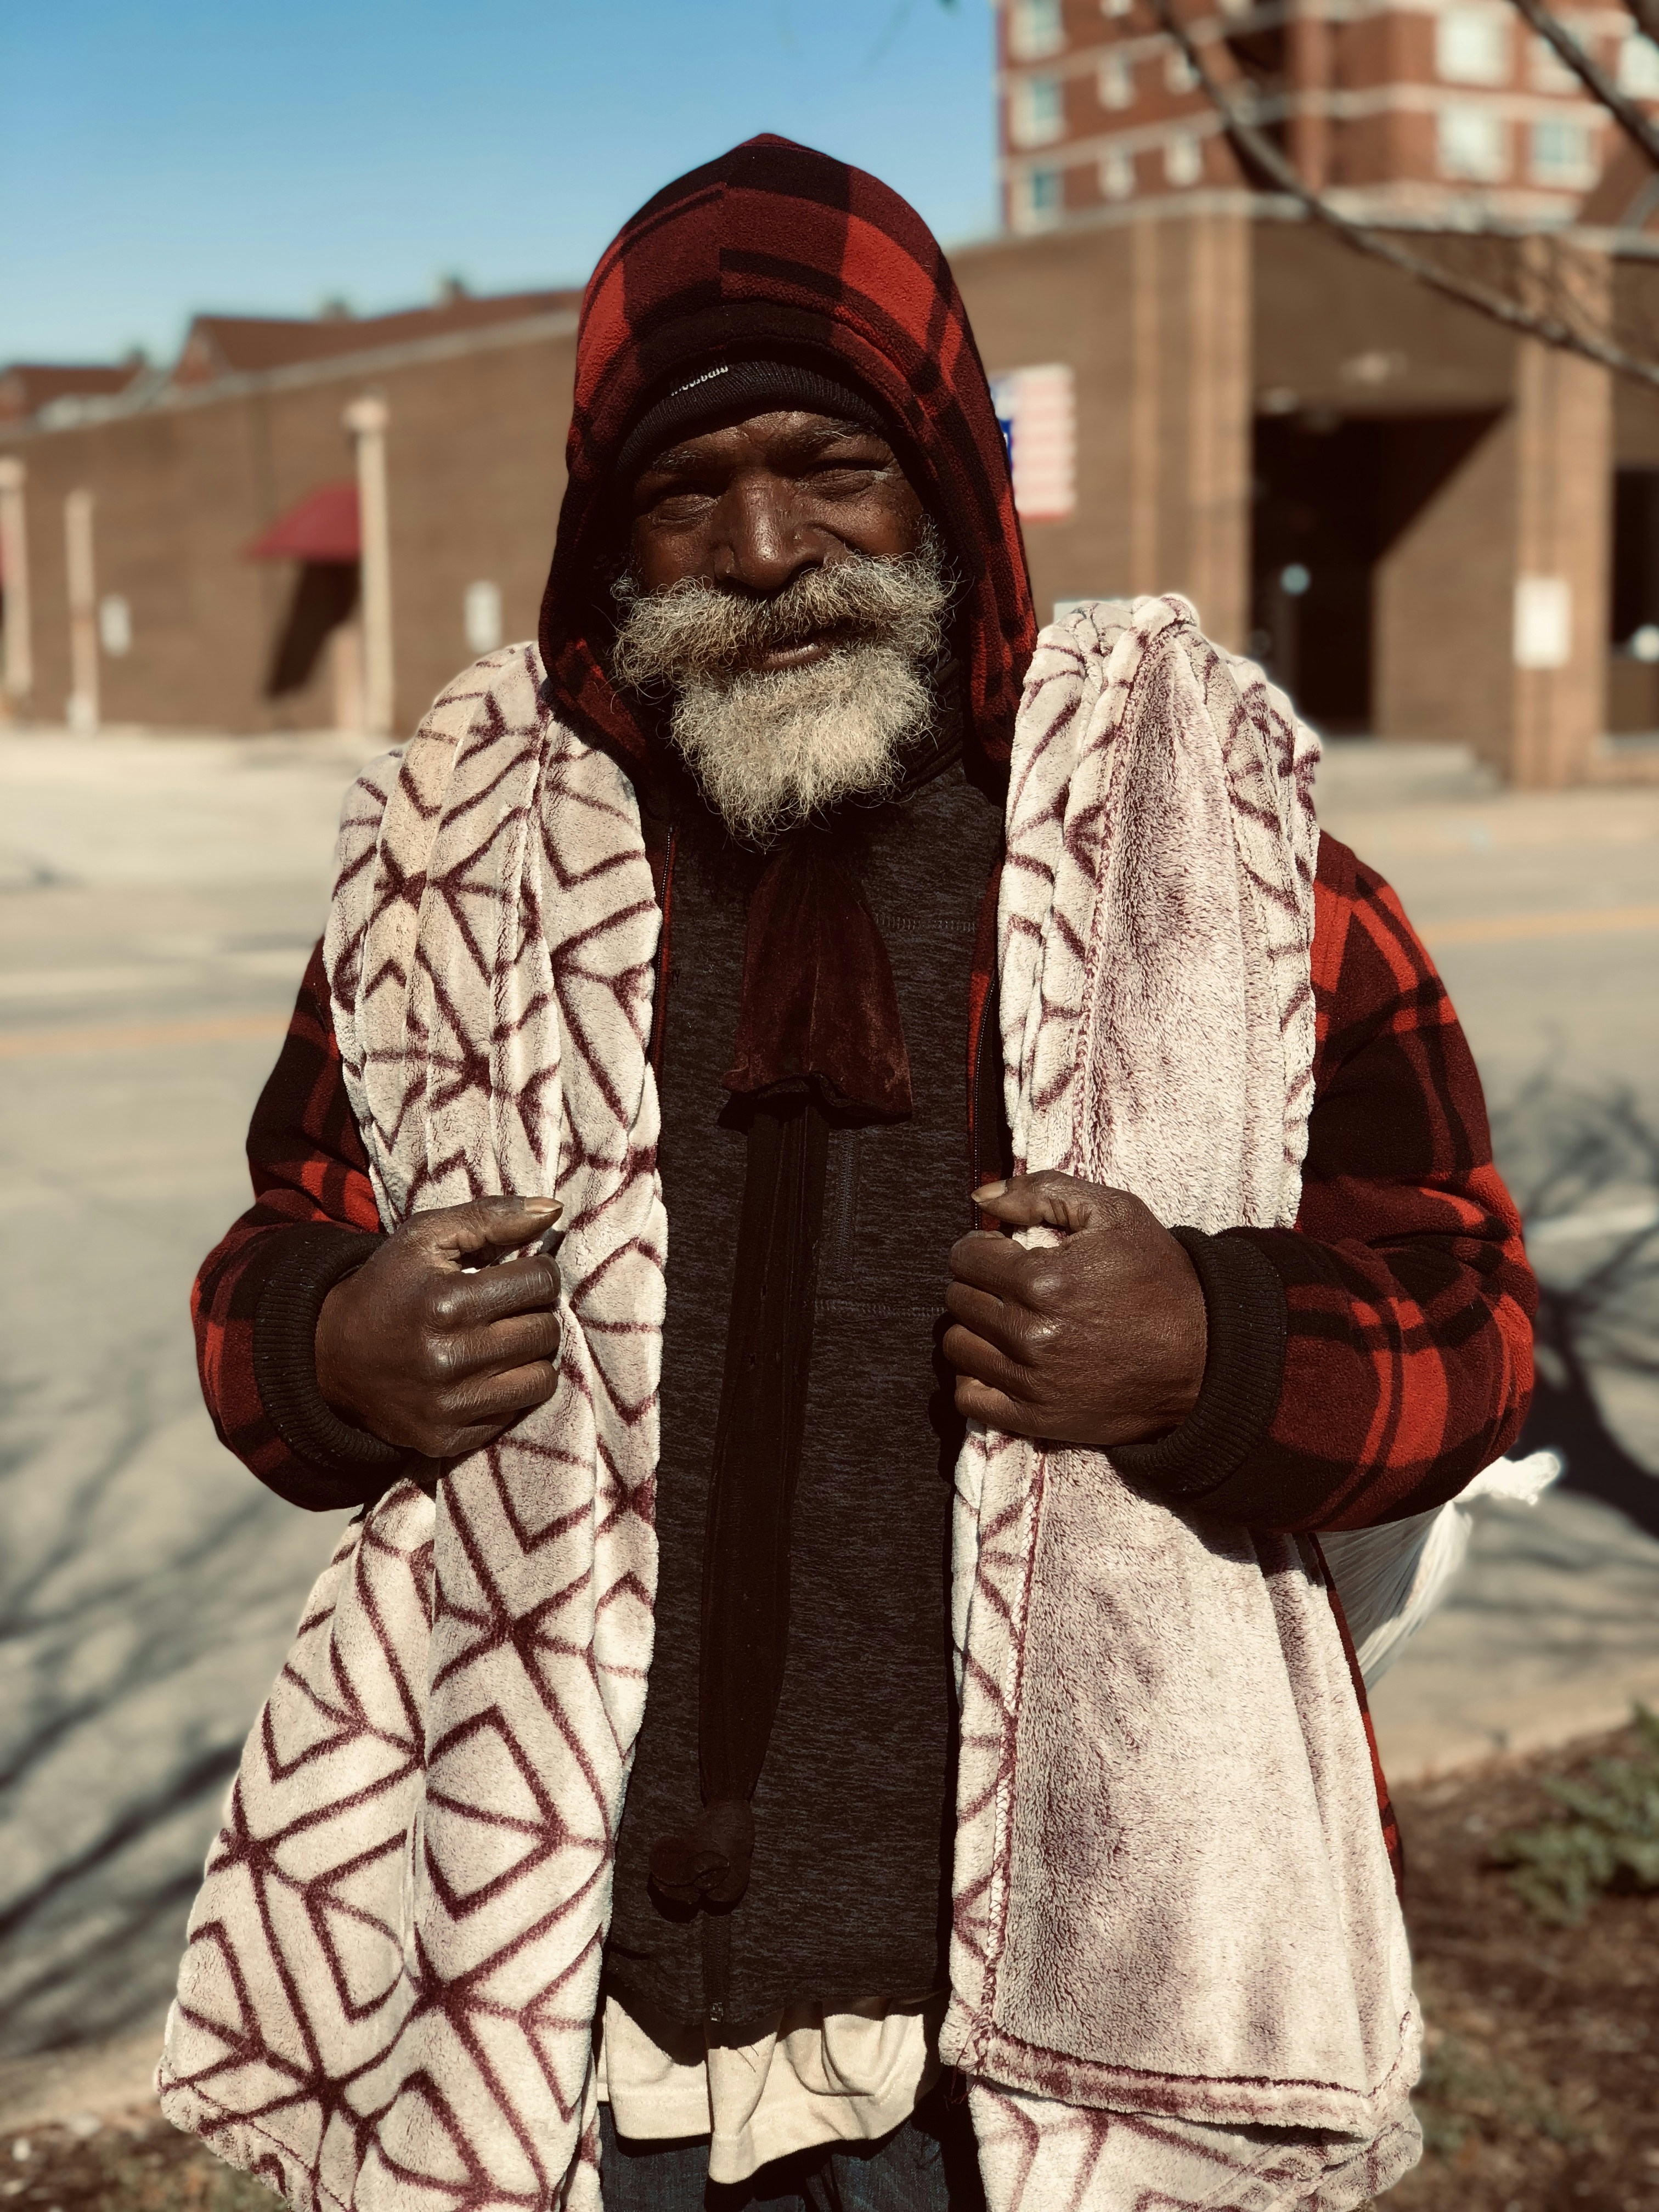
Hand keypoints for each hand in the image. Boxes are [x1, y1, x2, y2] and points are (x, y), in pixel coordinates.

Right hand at [315, 1196, 563, 1459]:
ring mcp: (448, 1405)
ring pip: (541, 1379)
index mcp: (447, 1302)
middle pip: (545, 1332)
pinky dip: (508, 1393)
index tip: (521, 1274)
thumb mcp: (426, 1237)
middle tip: (513, 1309)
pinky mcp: (445, 1438)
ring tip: (507, 1341)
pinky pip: (514, 1414)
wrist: (329, 1355)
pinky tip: (483, 1373)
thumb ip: (491, 1216)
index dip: (537, 1272)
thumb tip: (554, 1210)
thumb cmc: (388, 1286)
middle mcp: (450, 1357)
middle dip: (537, 1314)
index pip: (540, 1283)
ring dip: (532, 1357)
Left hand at [943, 1172, 1205, 1447]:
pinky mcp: (1037, 1418)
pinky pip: (969, 1398)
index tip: (1004, 1254)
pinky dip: (975, 1378)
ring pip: (958, 1346)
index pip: (965, 1258)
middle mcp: (1029, 1333)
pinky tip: (1000, 1361)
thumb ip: (1041, 1192)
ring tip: (1007, 1321)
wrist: (1205, 1354)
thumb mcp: (1114, 1213)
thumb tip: (980, 1198)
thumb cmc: (1160, 1277)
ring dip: (974, 1329)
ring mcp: (1031, 1380)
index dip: (981, 1249)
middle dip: (978, 1285)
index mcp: (1042, 1279)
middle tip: (1010, 1286)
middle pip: (958, 1300)